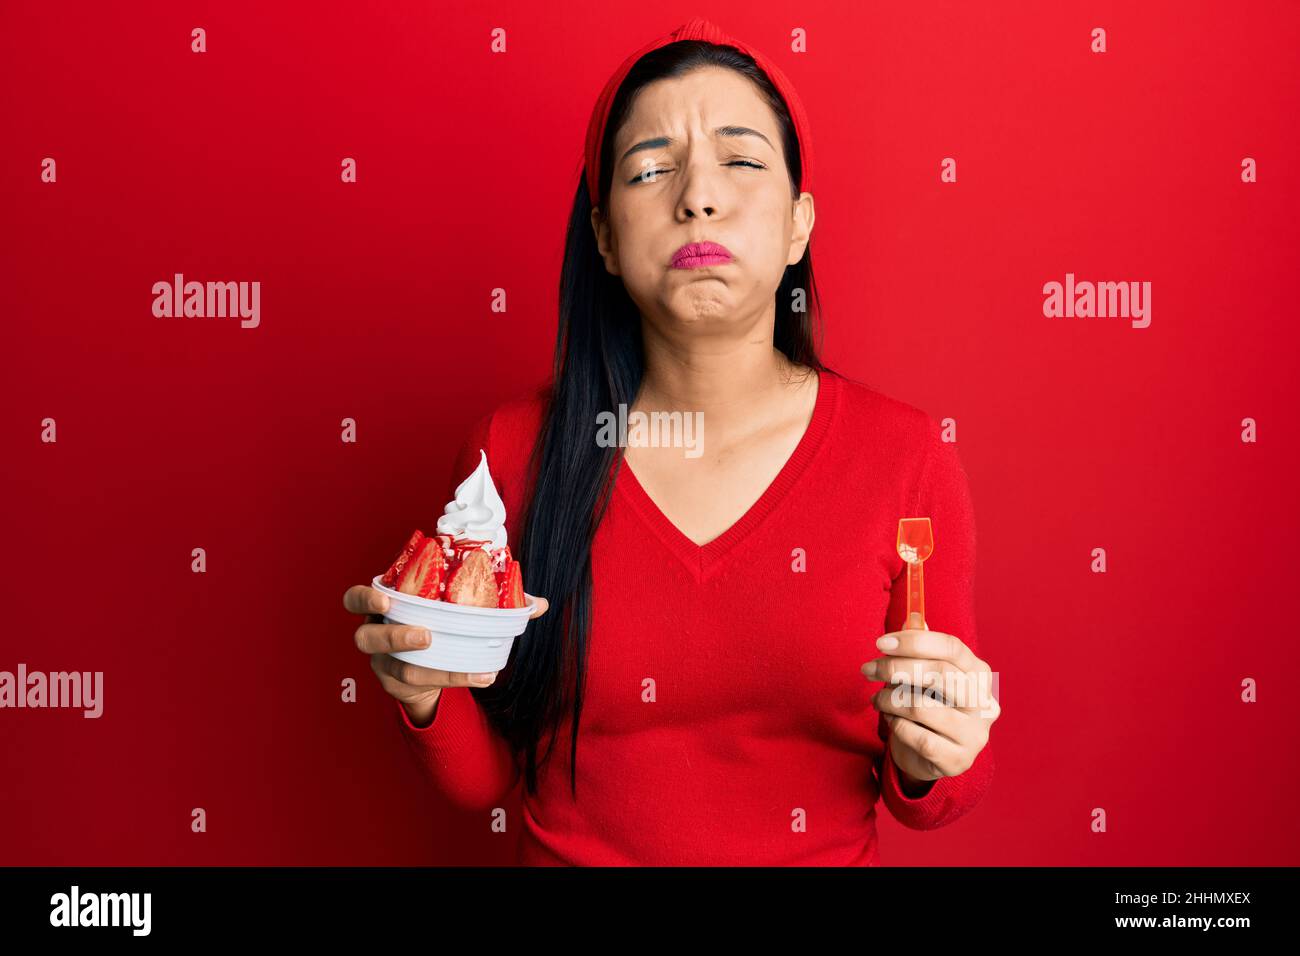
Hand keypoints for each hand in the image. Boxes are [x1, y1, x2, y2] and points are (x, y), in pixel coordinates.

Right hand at [343, 584, 549, 724]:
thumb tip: (539, 604)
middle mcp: (375, 633)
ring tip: (468, 666)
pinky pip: (418, 687)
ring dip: (432, 667)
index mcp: (384, 605)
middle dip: (394, 636)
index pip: (356, 599)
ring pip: (397, 668)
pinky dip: (452, 679)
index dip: (365, 600)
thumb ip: (495, 602)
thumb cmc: (440, 626)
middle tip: (426, 635)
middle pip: (367, 638)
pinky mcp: (396, 686)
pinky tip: (480, 676)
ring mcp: (383, 663)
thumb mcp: (455, 609)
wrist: (427, 668)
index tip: (384, 600)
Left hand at [861, 611, 999, 785]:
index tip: (881, 643)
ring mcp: (975, 734)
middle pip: (939, 673)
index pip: (951, 648)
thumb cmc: (927, 705)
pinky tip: (891, 721)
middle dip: (895, 668)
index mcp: (978, 674)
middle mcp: (984, 703)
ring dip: (889, 700)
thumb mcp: (925, 675)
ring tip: (878, 700)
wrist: (930, 756)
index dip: (914, 642)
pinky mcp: (958, 760)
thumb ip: (921, 649)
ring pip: (922, 707)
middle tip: (868, 670)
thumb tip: (912, 618)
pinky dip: (896, 726)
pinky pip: (918, 738)